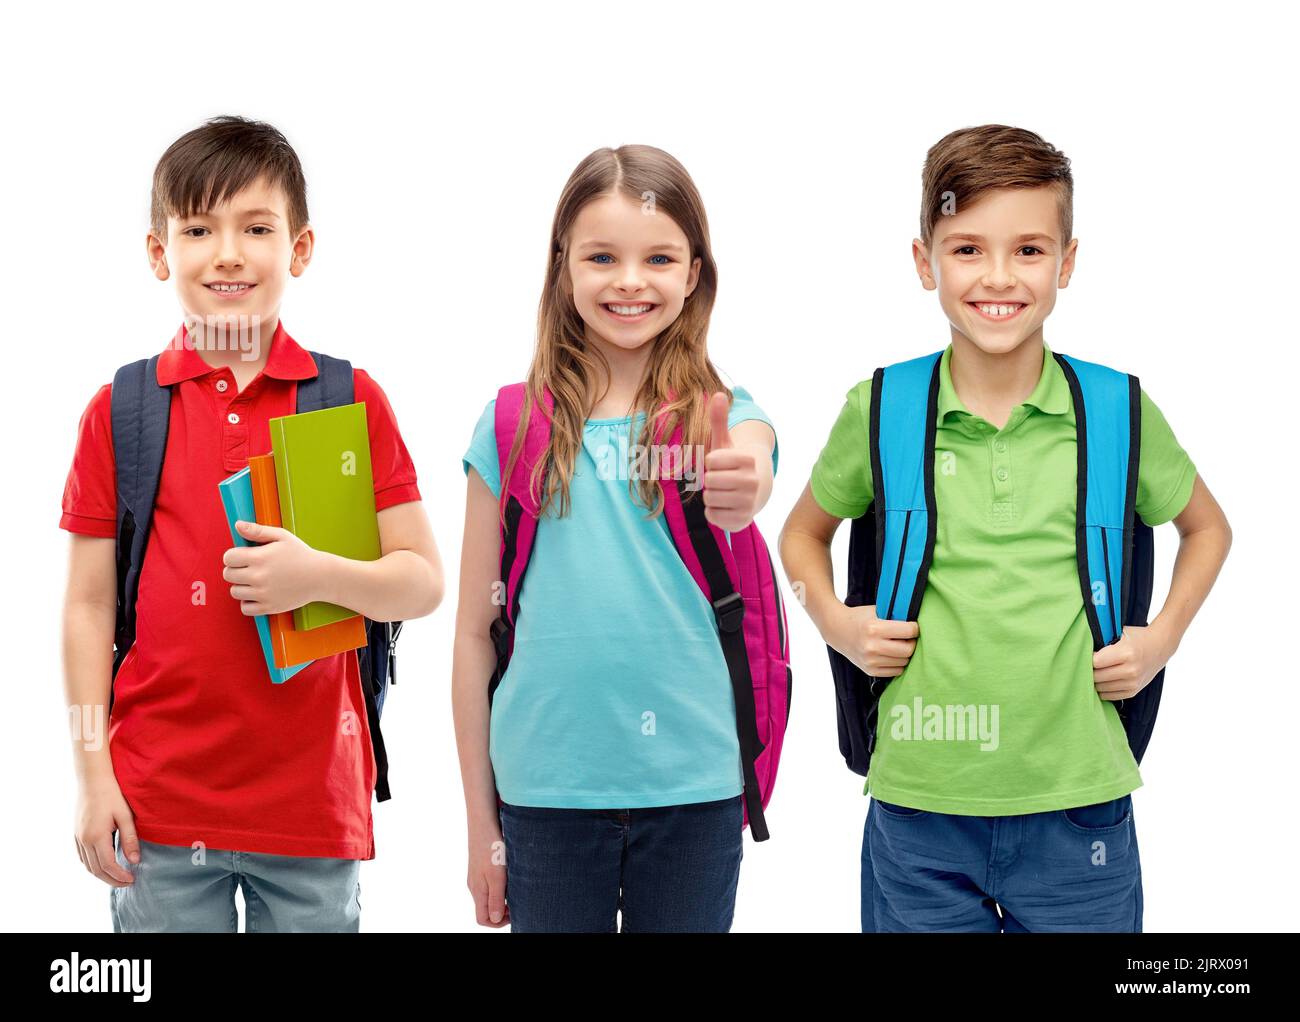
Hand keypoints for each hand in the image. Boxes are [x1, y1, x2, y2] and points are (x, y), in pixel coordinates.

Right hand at [74, 774, 137, 887]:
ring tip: (117, 878)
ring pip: (87, 865)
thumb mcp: (125, 816)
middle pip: (96, 870)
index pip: (108, 865)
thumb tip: (135, 861)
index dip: (120, 876)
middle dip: (111, 880)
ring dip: (101, 875)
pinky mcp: (76, 834)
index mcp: (96, 836)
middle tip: (127, 883)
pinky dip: (92, 866)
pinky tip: (102, 866)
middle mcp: (84, 840)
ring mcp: (78, 838)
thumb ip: (130, 839)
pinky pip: (82, 857)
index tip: (132, 880)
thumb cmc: (112, 795)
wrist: (93, 780)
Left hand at [223, 520, 325, 616]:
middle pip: (228, 575)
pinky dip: (248, 602)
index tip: (242, 557)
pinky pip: (245, 608)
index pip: (228, 558)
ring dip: (241, 586)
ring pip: (235, 592)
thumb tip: (237, 525)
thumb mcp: (282, 537)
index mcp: (259, 557)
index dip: (233, 556)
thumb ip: (258, 531)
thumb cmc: (301, 555)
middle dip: (235, 570)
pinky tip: (258, 594)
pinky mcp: (269, 607)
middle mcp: (258, 576)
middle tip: (248, 568)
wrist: (321, 577)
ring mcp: (263, 594)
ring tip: (254, 581)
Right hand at [467, 824, 509, 927]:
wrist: (484, 820)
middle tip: (519, 902)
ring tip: (517, 888)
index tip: (514, 913)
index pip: (482, 919)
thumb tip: (495, 919)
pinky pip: (490, 883)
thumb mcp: (496, 875)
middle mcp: (475, 885)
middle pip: (486, 909)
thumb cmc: (491, 847)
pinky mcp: (482, 865)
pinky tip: (512, 875)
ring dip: (503, 898)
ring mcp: (477, 875)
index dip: (498, 922)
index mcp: (478, 890)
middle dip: (502, 911)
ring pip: (489, 895)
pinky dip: (501, 886)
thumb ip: (495, 898)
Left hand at [702, 391, 760, 530]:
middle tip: (720, 481)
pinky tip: (724, 507)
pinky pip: (712, 515)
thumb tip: (717, 394)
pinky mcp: (742, 521)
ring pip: (709, 498)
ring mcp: (749, 503)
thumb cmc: (730, 466)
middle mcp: (752, 482)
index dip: (710, 463)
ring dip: (710, 496)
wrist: (751, 494)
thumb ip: (719, 421)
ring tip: (722, 493)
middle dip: (709, 481)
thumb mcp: (723, 443)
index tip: (720, 465)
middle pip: (709, 481)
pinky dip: (713, 512)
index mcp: (748, 460)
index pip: (711, 461)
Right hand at [830, 602, 918, 677]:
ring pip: (903, 662)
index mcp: (874, 629)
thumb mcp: (876, 611)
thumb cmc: (859, 618)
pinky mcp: (870, 670)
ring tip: (898, 645)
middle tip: (907, 637)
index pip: (908, 631)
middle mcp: (872, 647)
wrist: (837, 630)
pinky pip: (895, 671)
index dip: (914, 628)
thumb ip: (894, 617)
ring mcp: (870, 661)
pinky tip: (891, 654)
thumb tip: (917, 623)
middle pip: (908, 650)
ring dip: (905, 654)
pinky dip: (897, 663)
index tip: (912, 626)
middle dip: (912, 642)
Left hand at [1092, 623, 1173, 700]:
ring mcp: (1133, 683)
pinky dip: (1103, 689)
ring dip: (1095, 681)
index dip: (1087, 658)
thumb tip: (1081, 648)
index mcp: (1126, 653)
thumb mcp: (1121, 632)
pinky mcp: (1134, 691)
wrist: (1160, 646)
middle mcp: (1131, 670)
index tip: (1086, 654)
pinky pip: (1110, 696)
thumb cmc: (1137, 637)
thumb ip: (1103, 640)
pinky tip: (1104, 680)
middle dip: (1089, 671)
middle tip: (1087, 664)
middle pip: (1097, 677)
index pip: (1095, 662)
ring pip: (1101, 688)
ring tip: (1096, 671)